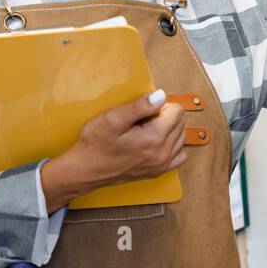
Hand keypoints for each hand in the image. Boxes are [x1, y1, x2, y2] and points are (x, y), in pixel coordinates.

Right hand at [42, 89, 186, 203]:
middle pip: (180, 123)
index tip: (143, 111)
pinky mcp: (158, 172)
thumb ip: (140, 106)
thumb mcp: (113, 118)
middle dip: (164, 116)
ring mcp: (161, 165)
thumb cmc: (96, 144)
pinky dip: (172, 146)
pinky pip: (179, 155)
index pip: (177, 111)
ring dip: (168, 129)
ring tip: (146, 130)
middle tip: (142, 120)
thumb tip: (161, 95)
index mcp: (154, 138)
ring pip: (181, 137)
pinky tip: (156, 142)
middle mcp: (162, 153)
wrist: (85, 169)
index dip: (160, 105)